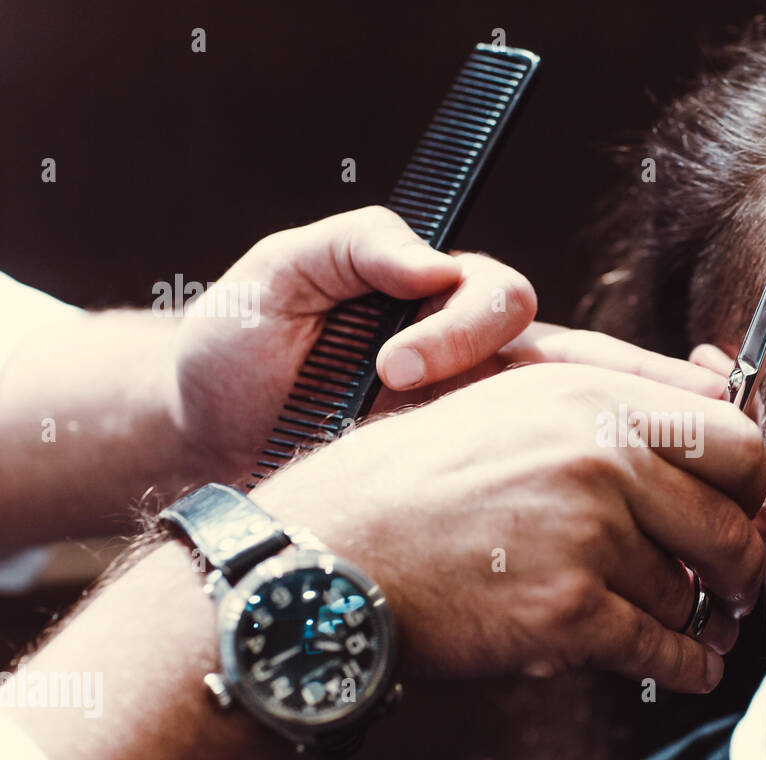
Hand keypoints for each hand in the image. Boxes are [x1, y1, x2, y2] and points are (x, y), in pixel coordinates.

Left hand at [163, 205, 537, 481]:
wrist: (203, 437)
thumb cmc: (238, 343)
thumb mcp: (281, 270)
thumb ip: (359, 244)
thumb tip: (440, 266)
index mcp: (432, 292)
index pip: (499, 295)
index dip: (463, 327)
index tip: (393, 364)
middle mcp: (461, 350)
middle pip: (533, 352)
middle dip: (468, 360)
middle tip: (392, 384)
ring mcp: (457, 412)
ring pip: (530, 411)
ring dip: (495, 423)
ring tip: (420, 440)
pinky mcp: (442, 468)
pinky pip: (496, 467)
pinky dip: (492, 469)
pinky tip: (456, 481)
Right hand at [250, 361, 765, 693]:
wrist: (330, 555)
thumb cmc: (413, 486)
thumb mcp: (513, 406)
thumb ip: (612, 415)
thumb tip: (713, 438)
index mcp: (592, 393)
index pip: (734, 437)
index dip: (749, 487)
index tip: (740, 514)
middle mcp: (599, 452)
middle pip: (733, 522)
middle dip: (740, 567)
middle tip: (733, 588)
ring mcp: (587, 531)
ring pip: (690, 595)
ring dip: (686, 621)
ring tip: (671, 627)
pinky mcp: (568, 609)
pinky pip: (663, 650)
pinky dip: (682, 669)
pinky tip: (684, 670)